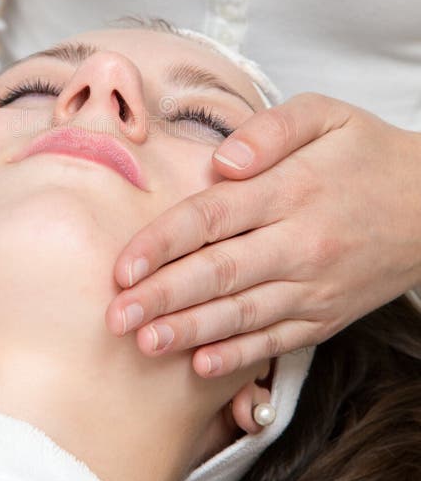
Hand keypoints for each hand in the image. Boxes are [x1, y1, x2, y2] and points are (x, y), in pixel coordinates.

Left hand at [105, 93, 420, 376]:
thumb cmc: (367, 154)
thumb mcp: (325, 114)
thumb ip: (271, 128)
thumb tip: (223, 159)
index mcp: (290, 190)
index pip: (212, 217)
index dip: (162, 243)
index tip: (122, 266)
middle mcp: (300, 243)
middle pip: (218, 273)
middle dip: (161, 297)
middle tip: (114, 317)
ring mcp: (315, 286)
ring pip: (242, 314)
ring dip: (189, 332)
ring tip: (143, 344)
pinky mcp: (327, 315)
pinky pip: (277, 340)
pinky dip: (239, 356)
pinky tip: (201, 366)